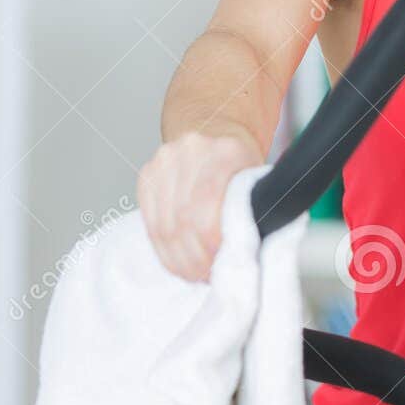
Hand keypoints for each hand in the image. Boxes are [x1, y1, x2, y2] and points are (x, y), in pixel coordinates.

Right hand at [137, 129, 261, 283]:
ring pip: (163, 226)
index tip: (222, 264)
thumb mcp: (257, 182)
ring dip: (178, 259)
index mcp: (225, 152)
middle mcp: (190, 151)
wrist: (214, 129)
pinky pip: (149, 222)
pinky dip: (163, 248)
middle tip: (207, 275)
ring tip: (194, 272)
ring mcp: (164, 161)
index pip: (207, 208)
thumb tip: (239, 257)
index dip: (211, 245)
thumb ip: (250, 213)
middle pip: (182, 222)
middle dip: (195, 258)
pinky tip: (177, 259)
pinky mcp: (147, 174)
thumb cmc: (240, 164)